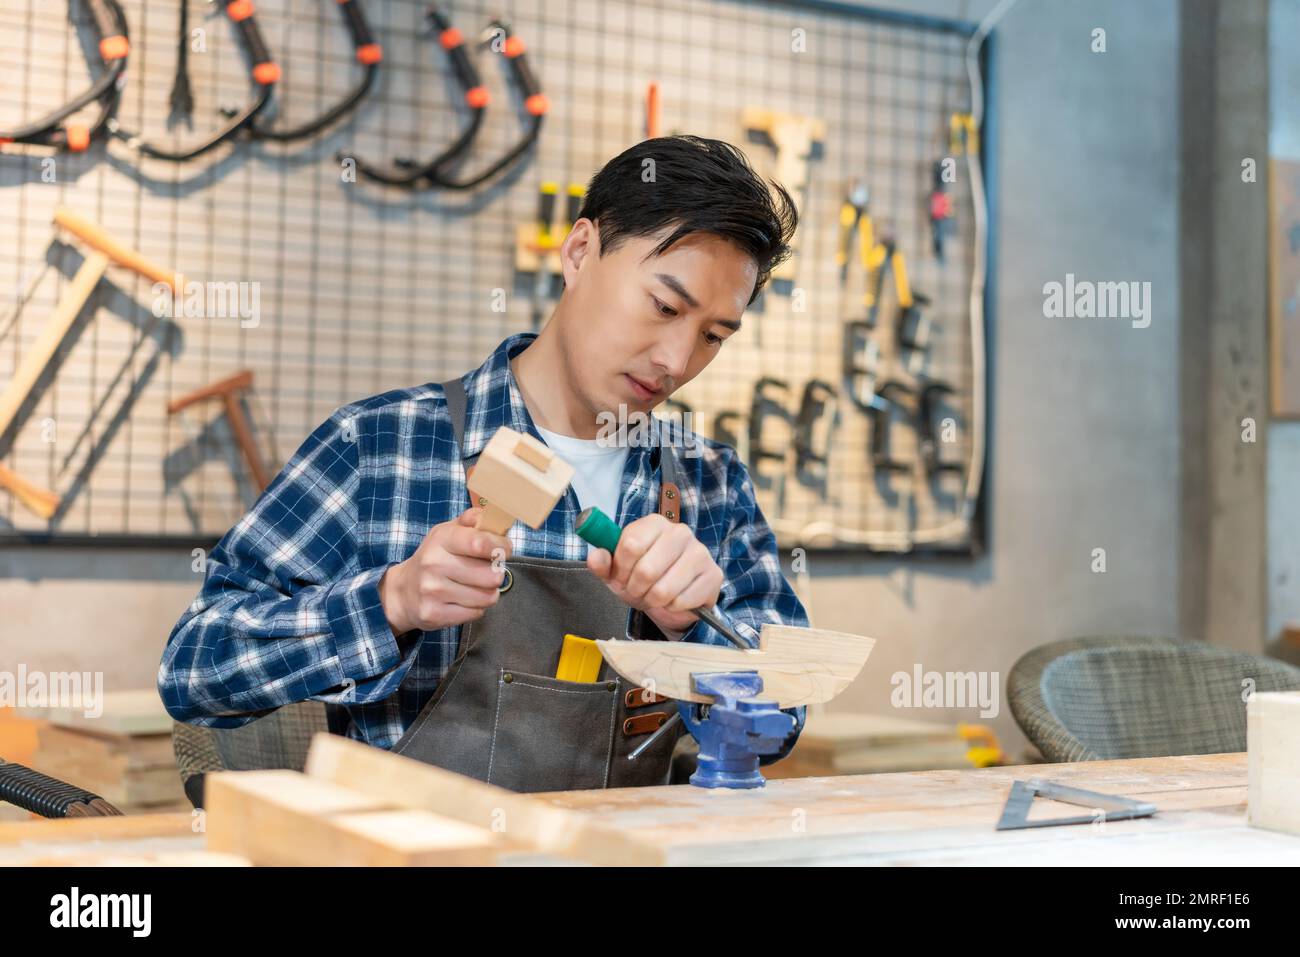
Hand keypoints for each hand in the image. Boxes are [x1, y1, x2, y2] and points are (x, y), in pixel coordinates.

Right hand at [380, 506, 512, 634]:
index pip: (480, 543)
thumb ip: (472, 520)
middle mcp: (434, 564)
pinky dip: (476, 608)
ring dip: (488, 593)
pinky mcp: (434, 613)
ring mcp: (433, 590)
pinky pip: (476, 613)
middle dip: (496, 574)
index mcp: (441, 539)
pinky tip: (464, 600)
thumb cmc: (435, 558)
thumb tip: (491, 514)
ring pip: (487, 597)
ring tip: (476, 587)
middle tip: (488, 572)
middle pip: (491, 575)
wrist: (403, 591)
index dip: (502, 547)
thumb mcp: (448, 533)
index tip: (504, 550)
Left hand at [585, 513, 722, 634]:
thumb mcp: (618, 570)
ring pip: (664, 589)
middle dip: (636, 589)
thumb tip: (595, 557)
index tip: (621, 578)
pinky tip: (673, 600)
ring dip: (652, 601)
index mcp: (654, 523)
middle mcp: (680, 532)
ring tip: (653, 597)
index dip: (621, 569)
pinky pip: (682, 601)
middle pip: (647, 570)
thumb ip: (603, 563)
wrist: (676, 594)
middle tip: (637, 592)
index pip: (630, 545)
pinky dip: (671, 608)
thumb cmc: (643, 577)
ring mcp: (700, 552)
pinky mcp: (713, 575)